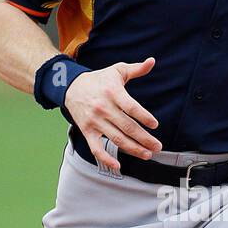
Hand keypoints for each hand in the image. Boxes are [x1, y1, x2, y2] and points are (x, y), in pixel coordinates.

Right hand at [66, 57, 161, 171]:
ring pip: (116, 139)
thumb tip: (152, 61)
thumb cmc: (99, 80)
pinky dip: (106, 159)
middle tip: (157, 146)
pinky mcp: (87, 131)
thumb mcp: (117, 70)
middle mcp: (104, 108)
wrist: (70, 87)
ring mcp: (95, 122)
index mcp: (113, 92)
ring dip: (133, 149)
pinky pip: (96, 149)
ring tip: (147, 154)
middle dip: (144, 139)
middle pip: (127, 127)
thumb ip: (136, 69)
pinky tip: (118, 166)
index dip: (144, 116)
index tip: (155, 124)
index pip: (131, 107)